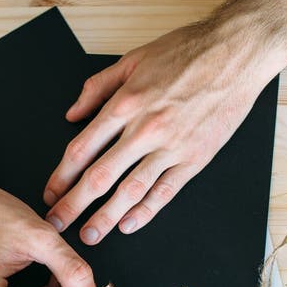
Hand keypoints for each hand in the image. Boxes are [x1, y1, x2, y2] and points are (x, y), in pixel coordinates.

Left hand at [43, 21, 282, 244]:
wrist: (237, 52)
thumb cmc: (187, 51)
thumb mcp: (133, 58)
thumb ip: (98, 87)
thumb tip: (72, 115)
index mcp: (126, 103)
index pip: (82, 149)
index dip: (61, 176)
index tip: (50, 193)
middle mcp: (145, 128)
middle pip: (100, 176)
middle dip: (74, 205)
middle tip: (58, 224)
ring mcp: (171, 147)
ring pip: (130, 190)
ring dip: (106, 217)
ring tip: (89, 235)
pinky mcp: (194, 159)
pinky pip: (165, 192)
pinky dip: (145, 211)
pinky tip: (128, 225)